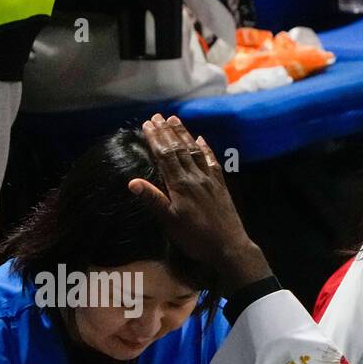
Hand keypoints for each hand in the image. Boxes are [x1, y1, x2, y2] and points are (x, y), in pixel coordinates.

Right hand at [128, 114, 271, 292]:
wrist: (230, 248)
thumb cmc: (196, 239)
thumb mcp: (170, 223)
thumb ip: (153, 201)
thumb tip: (132, 182)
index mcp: (180, 185)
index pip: (164, 156)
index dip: (155, 139)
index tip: (147, 123)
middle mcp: (195, 177)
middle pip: (178, 149)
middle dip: (166, 131)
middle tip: (157, 116)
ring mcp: (210, 180)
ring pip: (194, 151)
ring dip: (184, 134)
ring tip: (175, 119)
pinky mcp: (221, 186)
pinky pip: (212, 161)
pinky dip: (205, 148)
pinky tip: (201, 139)